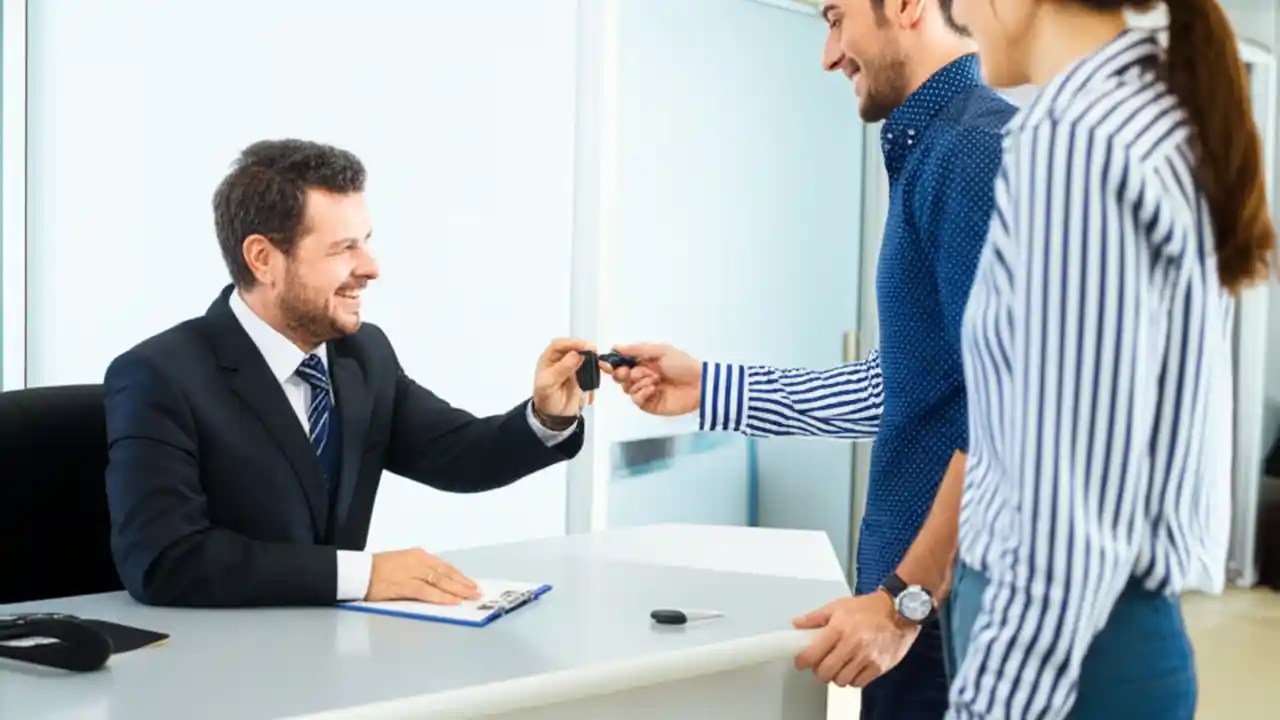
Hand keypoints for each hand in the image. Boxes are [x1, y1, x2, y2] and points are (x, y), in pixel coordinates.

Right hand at [366, 548, 481, 604]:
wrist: (358, 572)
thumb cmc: (377, 570)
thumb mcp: (403, 564)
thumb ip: (419, 572)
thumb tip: (436, 583)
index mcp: (418, 555)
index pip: (444, 566)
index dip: (460, 576)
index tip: (471, 583)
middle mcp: (418, 561)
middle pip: (447, 573)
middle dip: (464, 583)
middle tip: (477, 591)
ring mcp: (412, 573)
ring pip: (441, 581)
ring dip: (458, 590)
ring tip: (470, 596)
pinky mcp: (405, 585)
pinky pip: (428, 592)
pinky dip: (442, 596)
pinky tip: (453, 601)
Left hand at [532, 338, 594, 417]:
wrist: (556, 417)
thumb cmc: (546, 400)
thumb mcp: (549, 385)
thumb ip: (562, 369)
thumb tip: (575, 355)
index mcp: (549, 359)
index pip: (560, 344)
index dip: (572, 343)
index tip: (584, 346)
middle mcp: (562, 360)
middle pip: (575, 347)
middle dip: (585, 349)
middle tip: (594, 352)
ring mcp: (573, 367)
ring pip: (585, 356)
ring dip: (592, 359)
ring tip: (597, 364)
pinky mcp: (583, 375)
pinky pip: (592, 368)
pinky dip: (595, 370)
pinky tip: (596, 374)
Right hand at [601, 343, 701, 416]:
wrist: (699, 384)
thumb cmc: (683, 365)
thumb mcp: (660, 350)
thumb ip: (636, 350)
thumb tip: (615, 347)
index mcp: (643, 362)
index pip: (621, 363)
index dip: (612, 363)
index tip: (606, 363)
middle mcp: (642, 377)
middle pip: (620, 377)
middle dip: (622, 373)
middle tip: (631, 372)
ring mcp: (645, 391)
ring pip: (627, 389)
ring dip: (638, 382)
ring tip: (654, 379)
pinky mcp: (650, 404)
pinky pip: (636, 400)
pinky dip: (642, 393)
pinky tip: (654, 388)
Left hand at [792, 592, 918, 686]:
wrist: (900, 611)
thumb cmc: (870, 608)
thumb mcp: (839, 606)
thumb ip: (815, 617)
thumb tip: (797, 624)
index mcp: (839, 629)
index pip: (813, 654)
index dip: (802, 662)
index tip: (801, 662)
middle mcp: (852, 645)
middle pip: (825, 672)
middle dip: (819, 671)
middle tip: (819, 665)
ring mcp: (866, 658)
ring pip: (841, 680)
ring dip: (836, 676)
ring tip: (837, 666)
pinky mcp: (879, 667)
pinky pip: (859, 683)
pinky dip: (852, 679)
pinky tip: (852, 669)